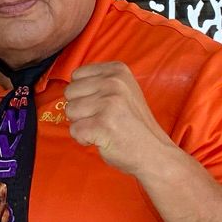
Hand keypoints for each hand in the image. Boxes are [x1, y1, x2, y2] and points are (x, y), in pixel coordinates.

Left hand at [63, 62, 178, 181]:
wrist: (154, 152)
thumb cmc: (133, 125)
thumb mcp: (122, 91)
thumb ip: (98, 83)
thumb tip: (68, 87)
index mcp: (117, 70)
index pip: (76, 75)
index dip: (83, 94)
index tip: (101, 105)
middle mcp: (113, 82)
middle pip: (70, 92)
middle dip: (81, 110)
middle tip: (103, 119)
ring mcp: (108, 102)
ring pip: (70, 111)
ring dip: (82, 125)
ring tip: (104, 128)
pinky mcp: (102, 124)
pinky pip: (74, 130)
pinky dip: (84, 139)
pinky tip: (103, 139)